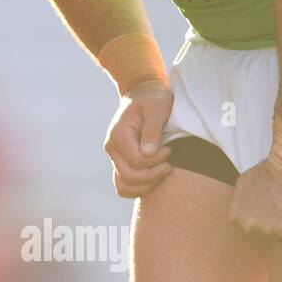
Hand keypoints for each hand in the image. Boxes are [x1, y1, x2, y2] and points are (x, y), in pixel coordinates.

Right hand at [104, 79, 173, 197]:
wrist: (143, 93)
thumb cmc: (153, 99)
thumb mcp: (157, 108)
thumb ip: (152, 130)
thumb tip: (148, 153)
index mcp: (119, 135)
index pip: (136, 161)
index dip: (156, 161)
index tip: (169, 150)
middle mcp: (112, 148)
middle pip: (129, 176)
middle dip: (153, 176)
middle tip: (170, 166)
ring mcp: (115, 157)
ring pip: (123, 186)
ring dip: (145, 186)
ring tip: (162, 173)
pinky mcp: (120, 162)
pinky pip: (123, 185)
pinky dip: (138, 188)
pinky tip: (155, 178)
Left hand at [229, 158, 281, 240]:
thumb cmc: (267, 172)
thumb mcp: (243, 186)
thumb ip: (242, 203)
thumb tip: (246, 209)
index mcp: (237, 219)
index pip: (252, 226)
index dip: (263, 216)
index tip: (270, 206)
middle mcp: (250, 228)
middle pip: (265, 232)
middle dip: (274, 222)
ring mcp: (269, 232)